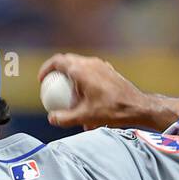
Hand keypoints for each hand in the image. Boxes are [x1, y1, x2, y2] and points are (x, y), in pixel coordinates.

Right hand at [38, 53, 178, 131]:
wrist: (136, 106)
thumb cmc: (111, 110)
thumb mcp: (84, 117)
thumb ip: (64, 118)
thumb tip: (51, 118)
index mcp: (81, 69)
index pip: (57, 61)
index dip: (46, 69)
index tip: (42, 80)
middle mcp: (90, 62)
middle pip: (68, 62)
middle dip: (58, 74)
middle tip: (52, 87)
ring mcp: (101, 65)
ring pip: (80, 67)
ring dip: (72, 79)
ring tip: (70, 97)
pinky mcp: (108, 71)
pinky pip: (91, 73)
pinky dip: (84, 82)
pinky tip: (86, 100)